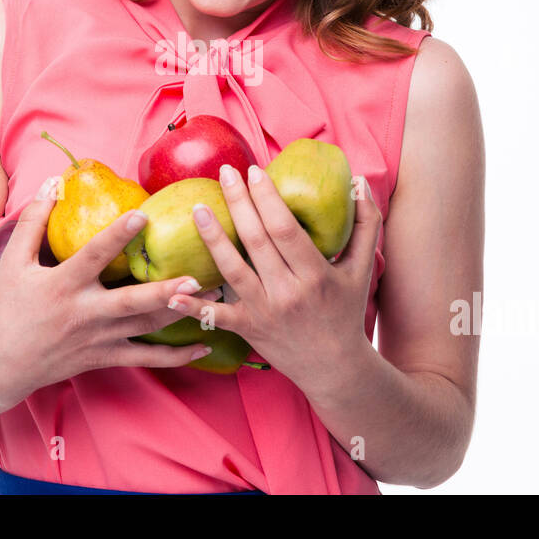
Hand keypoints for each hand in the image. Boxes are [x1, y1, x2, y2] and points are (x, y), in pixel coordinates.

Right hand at [0, 176, 223, 406]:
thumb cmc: (4, 310)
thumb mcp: (13, 264)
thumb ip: (33, 222)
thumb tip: (50, 182)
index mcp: (62, 286)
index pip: (94, 256)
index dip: (117, 236)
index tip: (143, 215)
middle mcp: (84, 314)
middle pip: (131, 303)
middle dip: (164, 292)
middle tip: (196, 278)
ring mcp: (98, 339)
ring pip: (147, 328)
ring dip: (182, 313)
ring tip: (216, 297)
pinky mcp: (105, 357)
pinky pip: (147, 358)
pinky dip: (177, 355)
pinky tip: (205, 341)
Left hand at [166, 164, 379, 392]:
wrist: (335, 367)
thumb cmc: (346, 311)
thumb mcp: (363, 268)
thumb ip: (366, 223)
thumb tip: (359, 181)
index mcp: (315, 274)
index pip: (285, 228)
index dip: (267, 198)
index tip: (254, 172)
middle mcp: (288, 292)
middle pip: (256, 241)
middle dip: (238, 203)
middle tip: (224, 172)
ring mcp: (265, 312)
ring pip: (232, 270)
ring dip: (213, 238)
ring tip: (198, 208)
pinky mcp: (247, 329)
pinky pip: (217, 316)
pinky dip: (193, 307)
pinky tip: (172, 292)